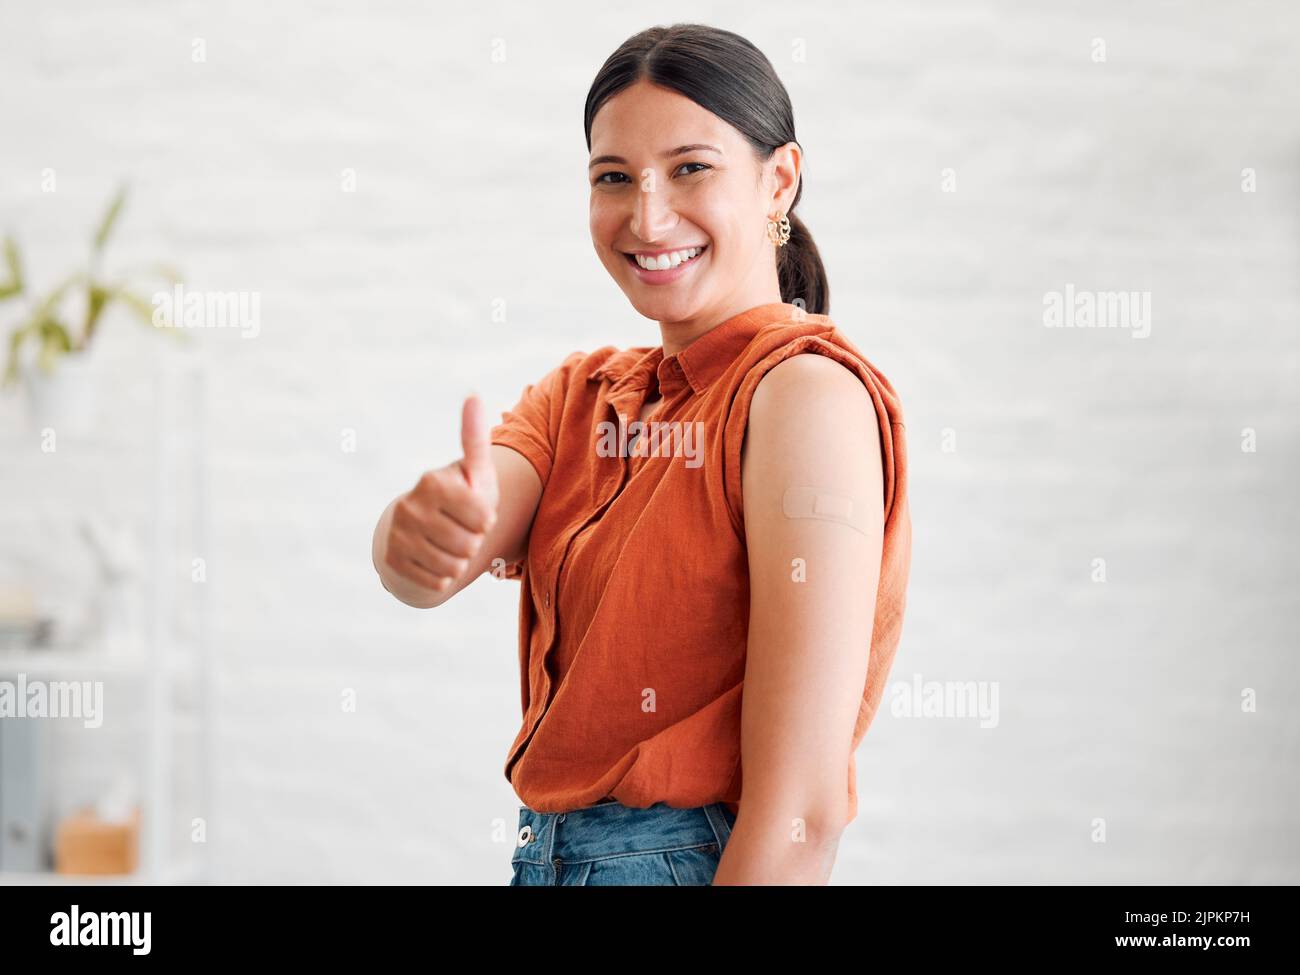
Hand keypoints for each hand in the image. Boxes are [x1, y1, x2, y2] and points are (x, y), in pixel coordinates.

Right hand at [383, 394, 499, 591]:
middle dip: (473, 541)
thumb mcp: (474, 471)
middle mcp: (410, 507)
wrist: (422, 528)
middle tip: (461, 528)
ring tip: (450, 544)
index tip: (473, 508)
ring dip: (460, 561)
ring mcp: (398, 536)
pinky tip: (435, 560)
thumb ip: (475, 439)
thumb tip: (473, 395)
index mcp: (434, 483)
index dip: (486, 519)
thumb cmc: (460, 498)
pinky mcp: (392, 562)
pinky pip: (436, 583)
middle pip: (470, 545)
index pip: (484, 519)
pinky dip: (443, 577)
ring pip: (454, 568)